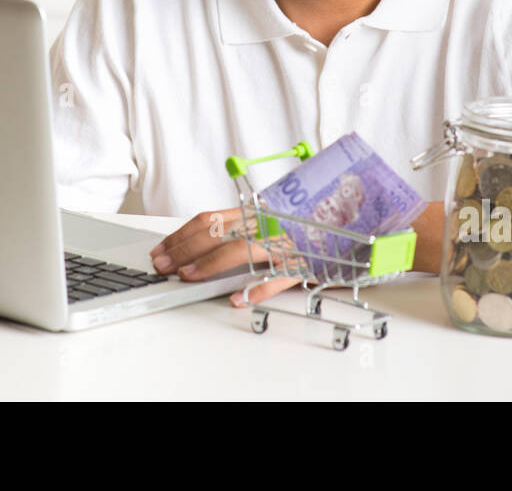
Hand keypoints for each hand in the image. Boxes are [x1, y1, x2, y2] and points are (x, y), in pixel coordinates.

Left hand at [149, 207, 302, 306]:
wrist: (349, 229)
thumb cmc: (304, 226)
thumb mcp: (269, 219)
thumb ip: (241, 227)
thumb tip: (203, 240)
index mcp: (256, 212)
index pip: (209, 220)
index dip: (181, 235)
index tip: (162, 250)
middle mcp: (267, 224)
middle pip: (217, 234)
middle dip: (184, 250)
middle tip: (164, 265)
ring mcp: (284, 243)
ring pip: (241, 251)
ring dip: (210, 265)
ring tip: (189, 276)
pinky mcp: (302, 264)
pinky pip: (277, 278)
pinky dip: (256, 290)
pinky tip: (237, 299)